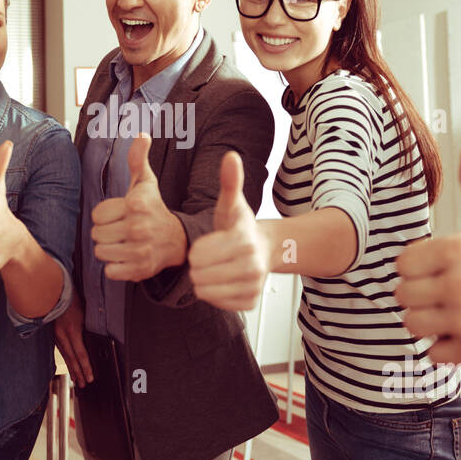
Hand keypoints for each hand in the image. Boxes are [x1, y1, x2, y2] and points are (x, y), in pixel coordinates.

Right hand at [53, 291, 93, 387]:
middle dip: (78, 373)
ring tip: (76, 379)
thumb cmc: (71, 298)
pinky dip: (66, 359)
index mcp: (72, 330)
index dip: (86, 368)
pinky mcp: (53, 334)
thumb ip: (87, 327)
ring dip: (72, 369)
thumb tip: (93, 339)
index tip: (90, 377)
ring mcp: (56, 335)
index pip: (80, 354)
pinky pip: (60, 350)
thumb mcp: (84, 312)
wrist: (53, 290)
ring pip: (65, 356)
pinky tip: (69, 364)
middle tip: (84, 384)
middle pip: (72, 359)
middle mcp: (62, 336)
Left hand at [91, 133, 185, 280]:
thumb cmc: (153, 207)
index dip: (105, 215)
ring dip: (109, 249)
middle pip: (96, 234)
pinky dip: (115, 267)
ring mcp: (139, 250)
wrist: (177, 240)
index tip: (120, 214)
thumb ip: (137, 158)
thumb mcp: (145, 182)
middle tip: (121, 230)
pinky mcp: (139, 270)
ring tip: (123, 243)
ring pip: (100, 252)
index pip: (96, 214)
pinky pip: (109, 271)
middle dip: (105, 232)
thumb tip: (141, 134)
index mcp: (135, 204)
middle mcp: (138, 228)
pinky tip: (127, 258)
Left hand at [188, 151, 268, 310]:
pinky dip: (213, 293)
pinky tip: (221, 280)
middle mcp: (252, 267)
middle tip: (210, 257)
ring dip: (203, 280)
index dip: (197, 249)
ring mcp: (253, 287)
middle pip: (199, 274)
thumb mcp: (231, 204)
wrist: (263, 249)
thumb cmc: (239, 226)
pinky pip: (216, 302)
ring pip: (205, 291)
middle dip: (198, 265)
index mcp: (243, 242)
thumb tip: (230, 156)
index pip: (198, 254)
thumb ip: (229, 182)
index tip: (207, 242)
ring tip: (214, 268)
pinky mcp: (250, 303)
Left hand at [394, 143, 460, 363]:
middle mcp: (460, 284)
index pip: (402, 264)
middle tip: (442, 291)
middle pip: (402, 295)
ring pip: (411, 324)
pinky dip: (444, 345)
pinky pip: (432, 351)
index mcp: (458, 249)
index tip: (434, 268)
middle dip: (419, 294)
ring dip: (427, 320)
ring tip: (450, 311)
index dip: (416, 267)